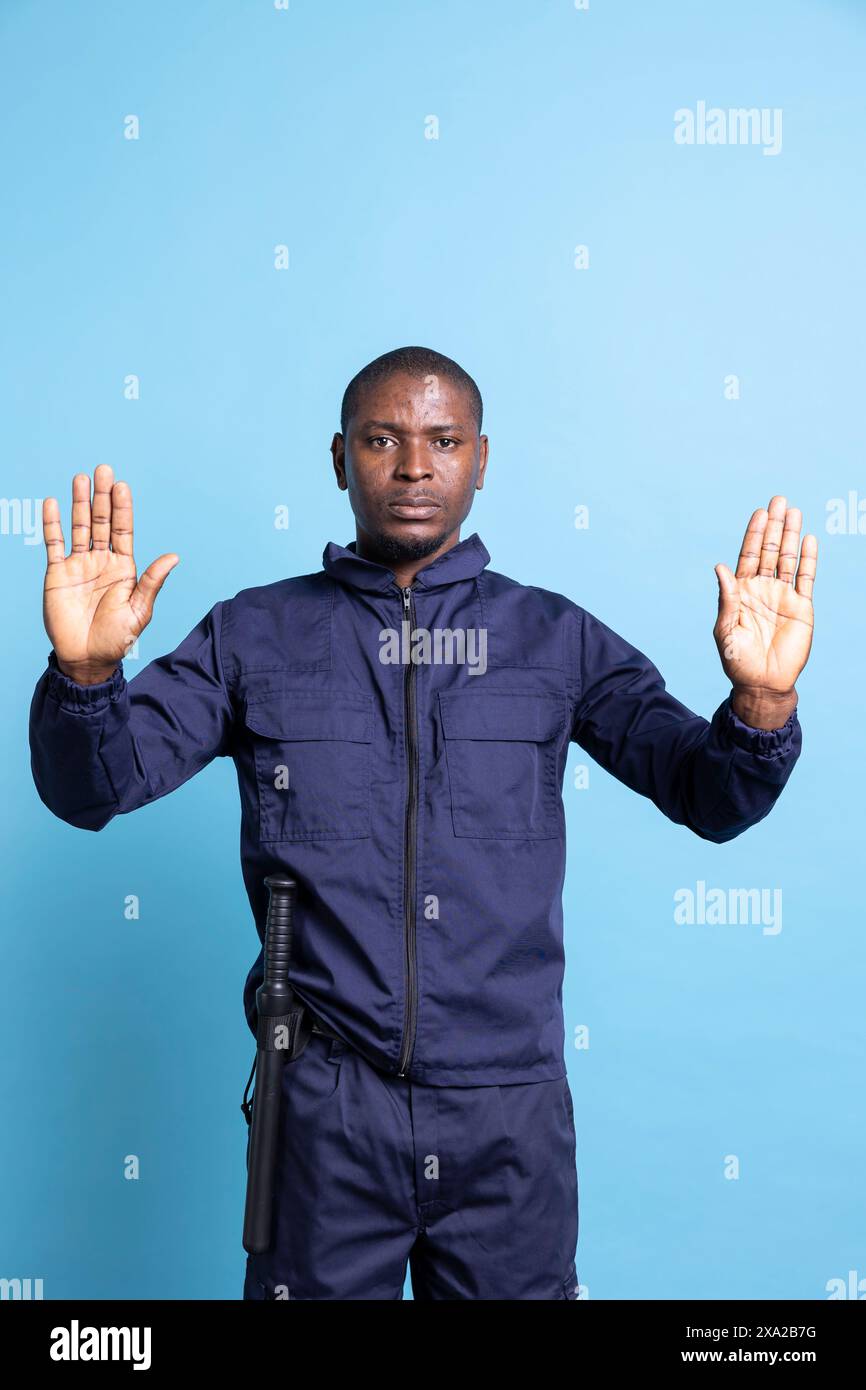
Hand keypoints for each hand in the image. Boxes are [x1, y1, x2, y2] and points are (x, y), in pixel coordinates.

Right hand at [42, 465, 178, 684]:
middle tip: (103, 469)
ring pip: (80, 527)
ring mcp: (79, 566)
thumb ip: (152, 582)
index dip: (122, 508)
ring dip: (80, 503)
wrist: (87, 659)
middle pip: (102, 522)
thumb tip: (174, 556)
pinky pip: (54, 544)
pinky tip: (52, 503)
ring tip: (80, 478)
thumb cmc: (116, 639)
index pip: (123, 530)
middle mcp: (102, 561)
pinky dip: (53, 524)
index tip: (122, 486)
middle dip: (102, 496)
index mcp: (124, 568)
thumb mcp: (139, 611)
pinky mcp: (57, 574)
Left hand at [714, 495, 816, 728]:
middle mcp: (763, 589)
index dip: (754, 534)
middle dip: (774, 526)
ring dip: (791, 535)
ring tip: (795, 511)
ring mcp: (783, 596)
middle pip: (770, 550)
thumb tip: (720, 567)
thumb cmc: (738, 661)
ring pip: (789, 559)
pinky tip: (809, 539)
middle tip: (779, 500)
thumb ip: (726, 598)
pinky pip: (806, 578)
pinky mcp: (801, 607)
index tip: (759, 512)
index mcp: (742, 592)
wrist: (763, 684)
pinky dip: (808, 559)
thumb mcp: (725, 630)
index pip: (748, 556)